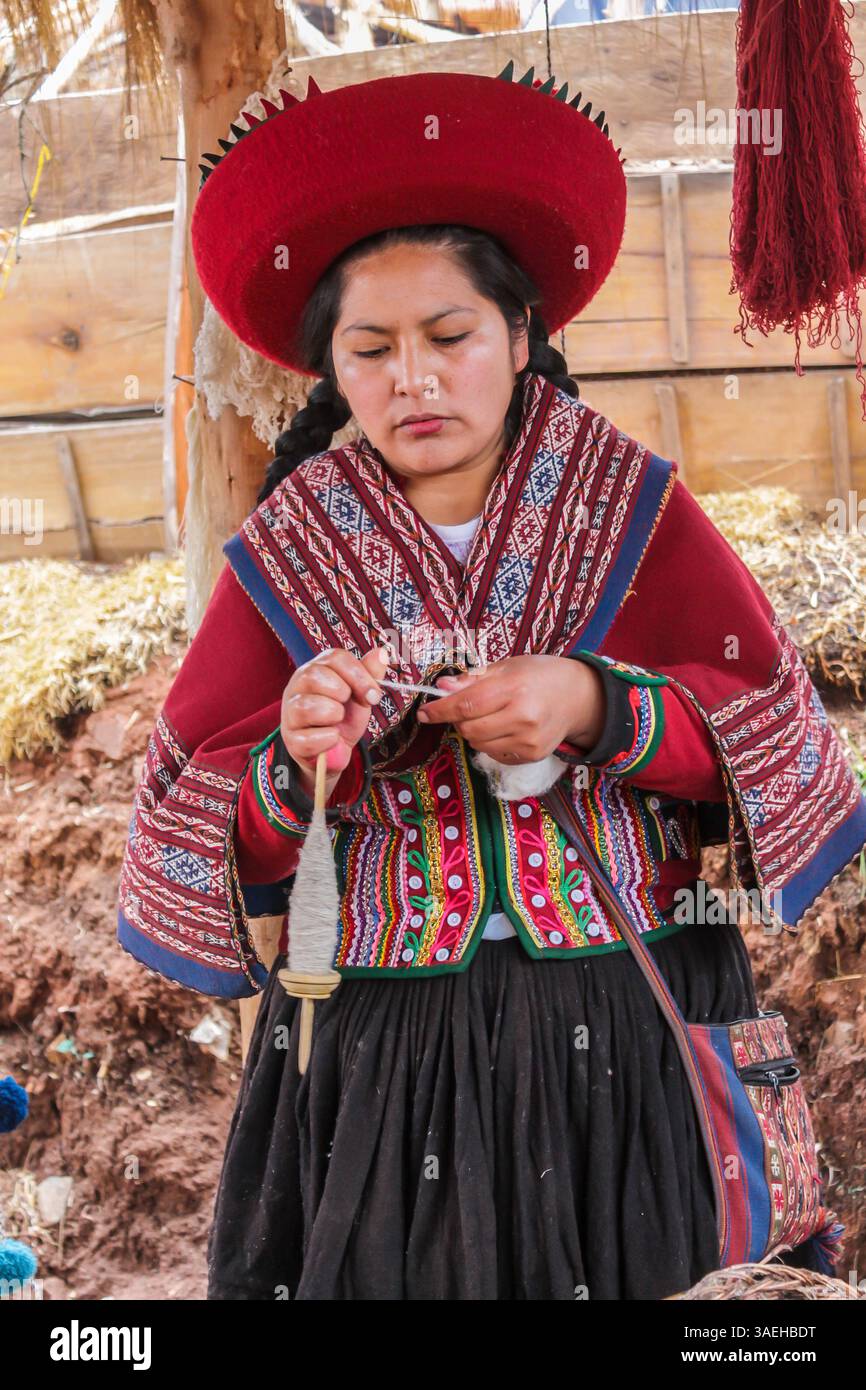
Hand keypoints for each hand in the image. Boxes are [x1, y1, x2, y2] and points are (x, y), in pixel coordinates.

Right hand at [280, 646, 387, 794]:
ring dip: (333, 715)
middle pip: (314, 675)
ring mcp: (290, 712)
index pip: (335, 657)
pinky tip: (332, 739)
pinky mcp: (291, 739)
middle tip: (347, 706)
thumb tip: (382, 653)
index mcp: (316, 669)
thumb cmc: (344, 717)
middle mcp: (298, 686)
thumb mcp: (360, 694)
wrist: (334, 750)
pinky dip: (328, 740)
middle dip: (341, 692)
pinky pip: (308, 738)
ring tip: (337, 721)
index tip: (372, 695)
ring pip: (307, 706)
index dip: (358, 675)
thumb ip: (369, 674)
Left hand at [416, 654, 605, 762]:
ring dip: (474, 732)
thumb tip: (441, 689)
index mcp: (514, 688)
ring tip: (491, 716)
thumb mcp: (507, 667)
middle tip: (466, 708)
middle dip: (459, 720)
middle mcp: (522, 716)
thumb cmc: (540, 676)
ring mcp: (528, 739)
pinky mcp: (532, 755)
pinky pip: (495, 754)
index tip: (424, 712)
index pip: (465, 705)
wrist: (578, 697)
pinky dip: (490, 742)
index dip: (439, 710)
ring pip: (479, 744)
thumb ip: (472, 680)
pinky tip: (505, 728)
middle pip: (468, 729)